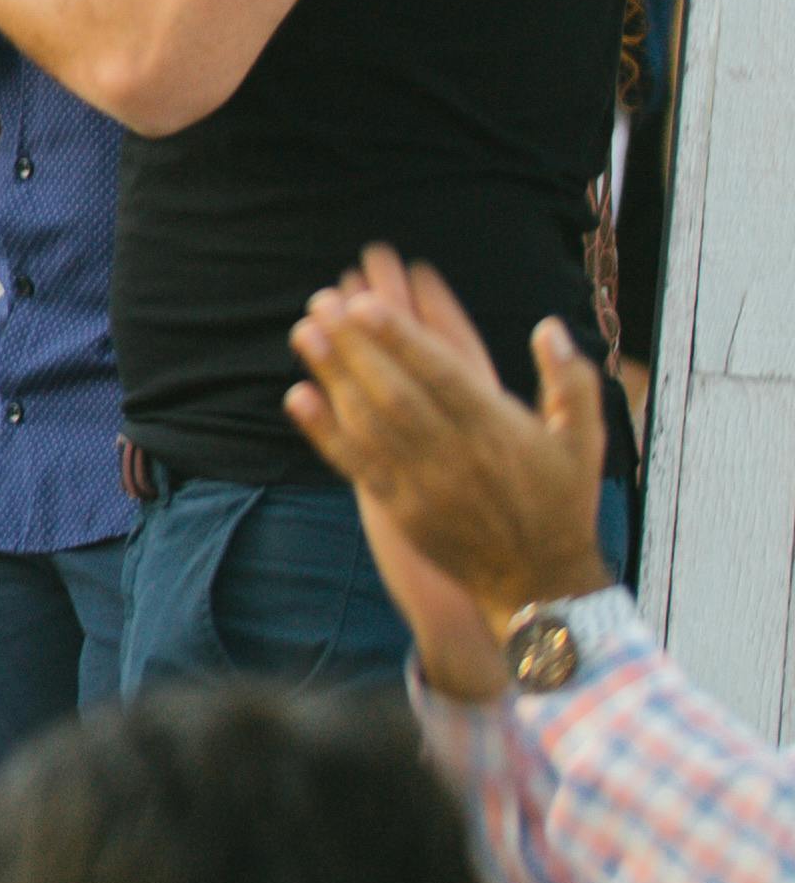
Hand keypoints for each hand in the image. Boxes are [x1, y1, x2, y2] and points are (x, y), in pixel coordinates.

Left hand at [286, 247, 614, 689]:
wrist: (540, 580)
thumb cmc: (563, 500)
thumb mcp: (584, 440)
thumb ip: (570, 380)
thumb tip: (549, 327)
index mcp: (498, 429)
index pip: (443, 375)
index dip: (402, 339)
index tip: (365, 303)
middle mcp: (456, 454)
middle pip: (395, 393)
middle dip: (355, 347)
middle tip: (322, 302)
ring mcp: (423, 484)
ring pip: (369, 424)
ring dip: (333, 378)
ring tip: (304, 333)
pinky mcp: (400, 509)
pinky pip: (356, 465)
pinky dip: (323, 432)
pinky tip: (298, 397)